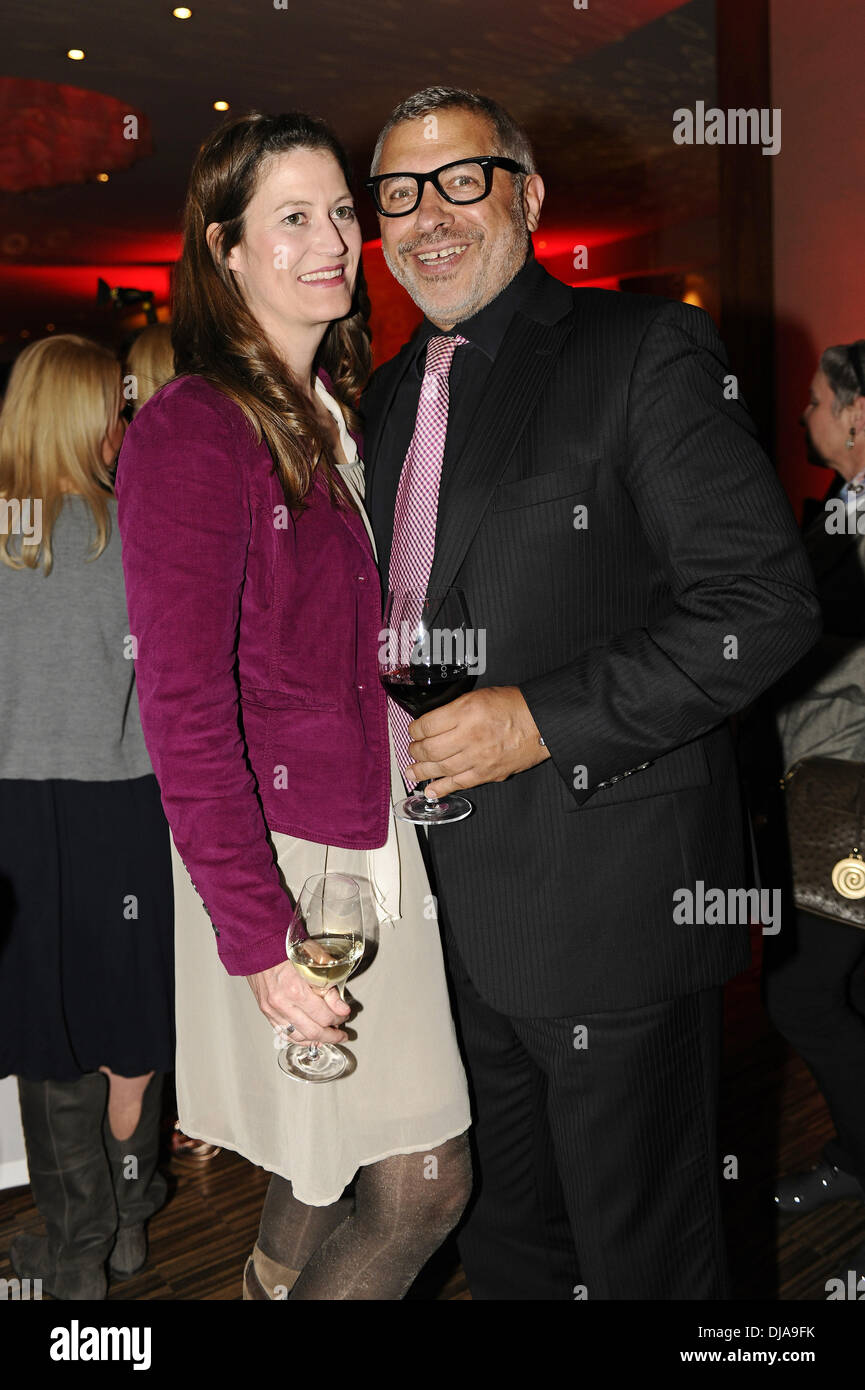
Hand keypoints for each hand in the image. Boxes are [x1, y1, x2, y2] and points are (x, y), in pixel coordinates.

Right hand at [246, 959, 350, 1044]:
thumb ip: (330, 988)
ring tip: (328, 1037)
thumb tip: (342, 1008)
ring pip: (299, 1037)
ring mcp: (272, 1010)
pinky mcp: (266, 1012)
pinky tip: (309, 1038)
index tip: (344, 1015)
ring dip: (316, 1040)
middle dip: (331, 1035)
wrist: (260, 949)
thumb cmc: (287, 951)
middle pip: (313, 1031)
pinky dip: (299, 1038)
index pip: (324, 1016)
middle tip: (341, 1034)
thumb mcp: (315, 964)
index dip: (338, 1018)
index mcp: (296, 990)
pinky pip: (284, 1034)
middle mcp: (283, 1004)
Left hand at [407, 685, 550, 796]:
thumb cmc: (515, 706)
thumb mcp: (480, 696)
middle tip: (412, 750)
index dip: (414, 730)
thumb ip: (455, 710)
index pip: (427, 725)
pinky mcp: (487, 773)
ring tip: (412, 771)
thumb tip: (434, 724)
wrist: (542, 723)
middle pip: (430, 749)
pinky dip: (442, 788)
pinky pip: (459, 783)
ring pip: (440, 768)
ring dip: (422, 770)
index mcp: (466, 712)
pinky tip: (430, 790)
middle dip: (415, 751)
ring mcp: (478, 758)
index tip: (413, 731)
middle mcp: (469, 736)